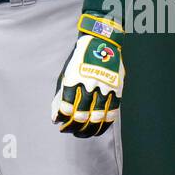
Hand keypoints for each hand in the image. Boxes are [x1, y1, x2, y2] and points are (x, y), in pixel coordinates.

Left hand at [50, 12, 124, 137]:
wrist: (102, 40)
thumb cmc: (80, 58)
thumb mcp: (67, 71)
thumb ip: (62, 92)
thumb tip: (57, 115)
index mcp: (74, 78)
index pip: (67, 106)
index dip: (63, 118)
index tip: (59, 123)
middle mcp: (89, 84)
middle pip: (81, 115)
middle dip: (73, 127)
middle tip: (68, 131)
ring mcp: (104, 87)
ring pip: (97, 117)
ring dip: (88, 130)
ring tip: (81, 134)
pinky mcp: (116, 89)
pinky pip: (112, 112)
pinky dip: (104, 124)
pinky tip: (97, 130)